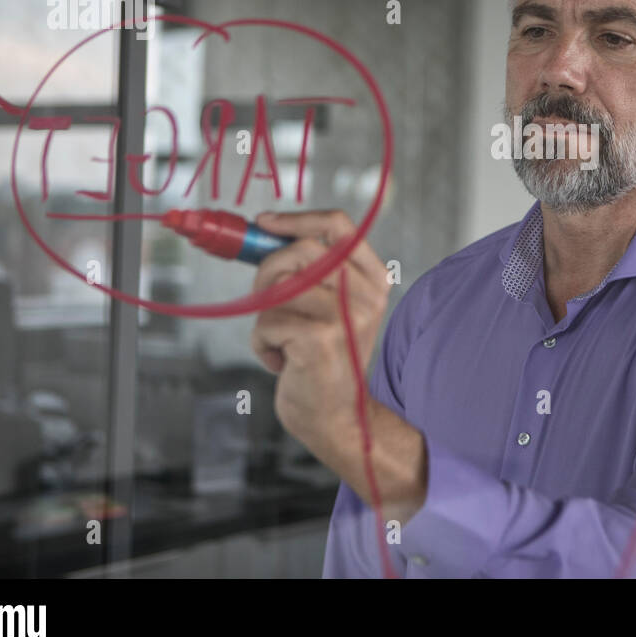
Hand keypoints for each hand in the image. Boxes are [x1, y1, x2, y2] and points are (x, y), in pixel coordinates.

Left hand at [249, 209, 389, 463]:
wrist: (336, 417)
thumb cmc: (324, 359)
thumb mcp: (332, 307)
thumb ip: (312, 271)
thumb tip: (262, 231)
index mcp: (373, 280)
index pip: (339, 225)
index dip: (297, 218)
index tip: (264, 223)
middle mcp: (366, 294)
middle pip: (299, 250)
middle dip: (267, 272)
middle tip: (263, 301)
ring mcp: (344, 315)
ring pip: (276, 289)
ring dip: (264, 317)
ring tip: (282, 341)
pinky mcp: (319, 338)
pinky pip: (265, 321)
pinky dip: (262, 343)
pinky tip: (281, 361)